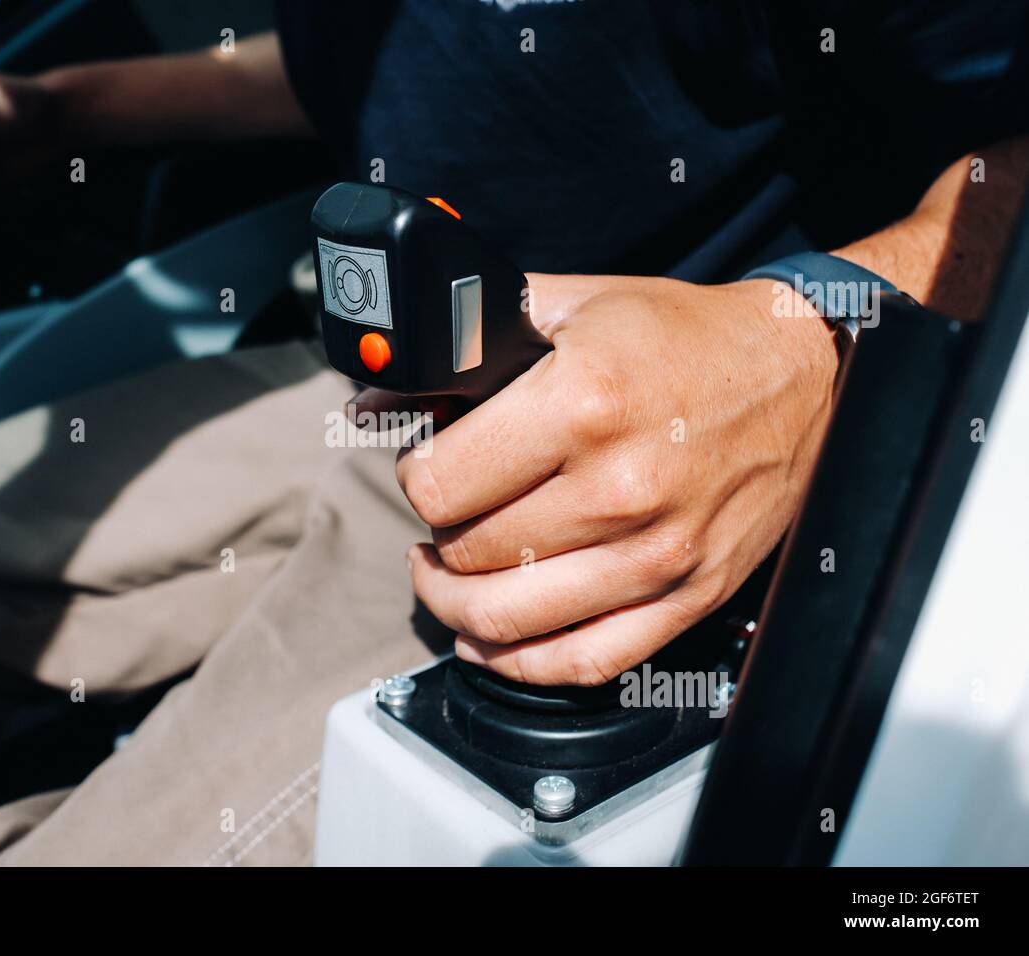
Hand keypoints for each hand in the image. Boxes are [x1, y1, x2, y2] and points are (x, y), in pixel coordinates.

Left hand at [395, 274, 837, 684]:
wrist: (807, 376)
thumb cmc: (688, 339)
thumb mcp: (577, 304)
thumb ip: (473, 339)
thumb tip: (383, 392)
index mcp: (584, 404)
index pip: (442, 484)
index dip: (416, 476)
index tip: (425, 467)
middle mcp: (619, 487)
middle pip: (468, 553)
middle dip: (437, 534)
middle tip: (444, 513)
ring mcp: (656, 554)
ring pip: (507, 619)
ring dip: (455, 604)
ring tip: (445, 576)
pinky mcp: (686, 596)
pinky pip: (582, 661)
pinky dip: (519, 663)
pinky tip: (489, 641)